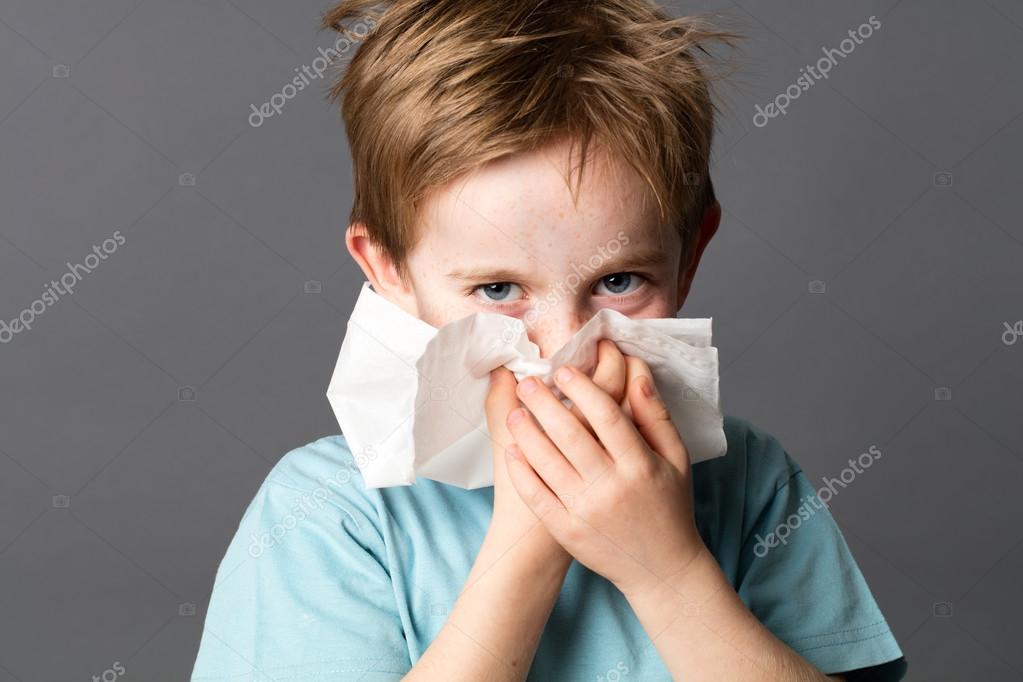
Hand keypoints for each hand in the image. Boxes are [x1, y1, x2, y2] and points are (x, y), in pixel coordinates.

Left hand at [503, 356, 704, 596]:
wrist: (660, 569)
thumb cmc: (670, 506)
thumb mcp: (676, 459)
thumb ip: (656, 416)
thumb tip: (637, 375)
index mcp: (640, 465)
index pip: (606, 416)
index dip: (583, 389)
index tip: (564, 370)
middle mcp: (612, 487)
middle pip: (571, 435)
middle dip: (545, 404)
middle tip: (528, 382)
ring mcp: (586, 511)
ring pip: (547, 462)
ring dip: (527, 433)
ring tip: (515, 411)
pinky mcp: (567, 530)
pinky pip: (537, 495)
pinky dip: (521, 471)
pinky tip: (512, 450)